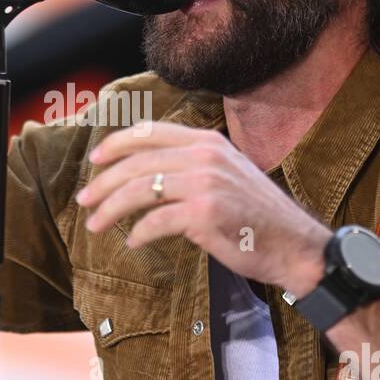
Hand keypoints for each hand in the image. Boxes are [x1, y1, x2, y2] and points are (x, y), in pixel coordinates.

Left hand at [77, 122, 328, 293]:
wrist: (295, 245)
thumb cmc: (258, 217)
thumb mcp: (228, 174)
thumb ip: (193, 165)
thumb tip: (148, 172)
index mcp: (208, 142)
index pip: (151, 133)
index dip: (117, 144)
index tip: (95, 160)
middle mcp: (206, 156)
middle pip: (137, 163)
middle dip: (103, 183)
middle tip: (84, 200)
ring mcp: (205, 184)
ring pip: (139, 190)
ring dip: (110, 209)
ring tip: (95, 224)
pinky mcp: (204, 214)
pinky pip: (155, 221)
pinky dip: (138, 233)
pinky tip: (132, 241)